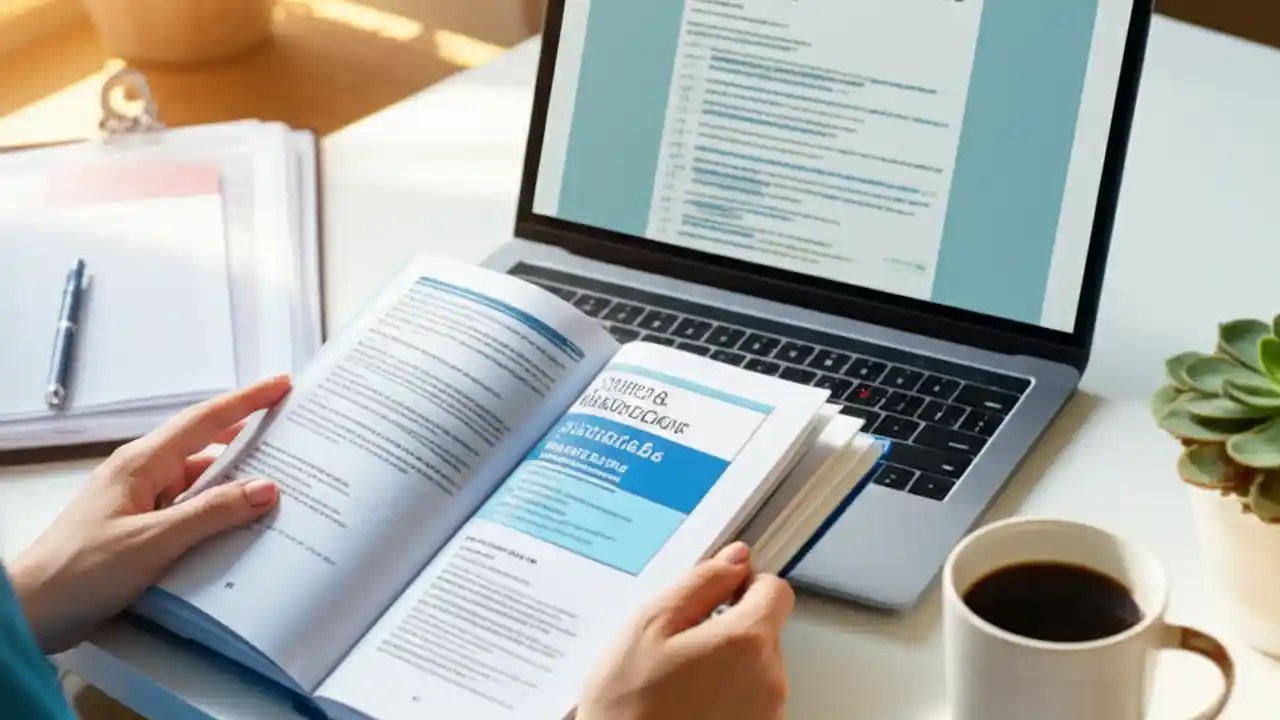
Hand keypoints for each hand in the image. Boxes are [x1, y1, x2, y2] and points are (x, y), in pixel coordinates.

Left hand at [9, 376, 290, 652]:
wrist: (31, 611)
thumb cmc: (77, 572)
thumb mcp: (153, 541)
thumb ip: (211, 513)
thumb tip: (264, 488)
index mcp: (141, 464)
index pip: (204, 420)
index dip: (246, 401)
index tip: (280, 386)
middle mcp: (141, 475)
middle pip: (205, 446)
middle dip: (248, 438)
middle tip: (289, 433)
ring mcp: (140, 501)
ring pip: (199, 482)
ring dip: (234, 484)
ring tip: (277, 486)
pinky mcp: (140, 528)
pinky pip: (189, 509)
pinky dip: (217, 512)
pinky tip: (238, 527)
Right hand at [577, 542, 794, 719]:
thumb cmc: (627, 710)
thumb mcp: (649, 627)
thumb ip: (699, 584)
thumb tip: (736, 558)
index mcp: (747, 643)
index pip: (775, 590)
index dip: (744, 585)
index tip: (714, 597)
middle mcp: (770, 681)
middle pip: (763, 632)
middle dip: (727, 631)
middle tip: (676, 650)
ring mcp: (766, 716)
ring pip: (754, 670)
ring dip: (723, 669)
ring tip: (675, 686)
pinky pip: (747, 704)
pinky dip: (722, 701)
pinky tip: (684, 709)